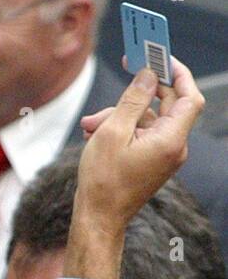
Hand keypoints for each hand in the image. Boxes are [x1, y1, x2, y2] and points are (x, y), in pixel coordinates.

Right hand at [69, 60, 204, 278]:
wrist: (97, 220)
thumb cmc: (102, 182)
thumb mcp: (112, 133)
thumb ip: (133, 100)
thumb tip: (147, 75)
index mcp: (171, 139)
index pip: (188, 96)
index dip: (177, 73)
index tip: (160, 58)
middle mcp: (173, 147)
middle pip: (165, 106)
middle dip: (137, 96)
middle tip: (119, 80)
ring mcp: (162, 156)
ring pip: (147, 121)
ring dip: (120, 116)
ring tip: (90, 124)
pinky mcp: (150, 162)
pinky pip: (141, 136)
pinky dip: (121, 131)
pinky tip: (96, 134)